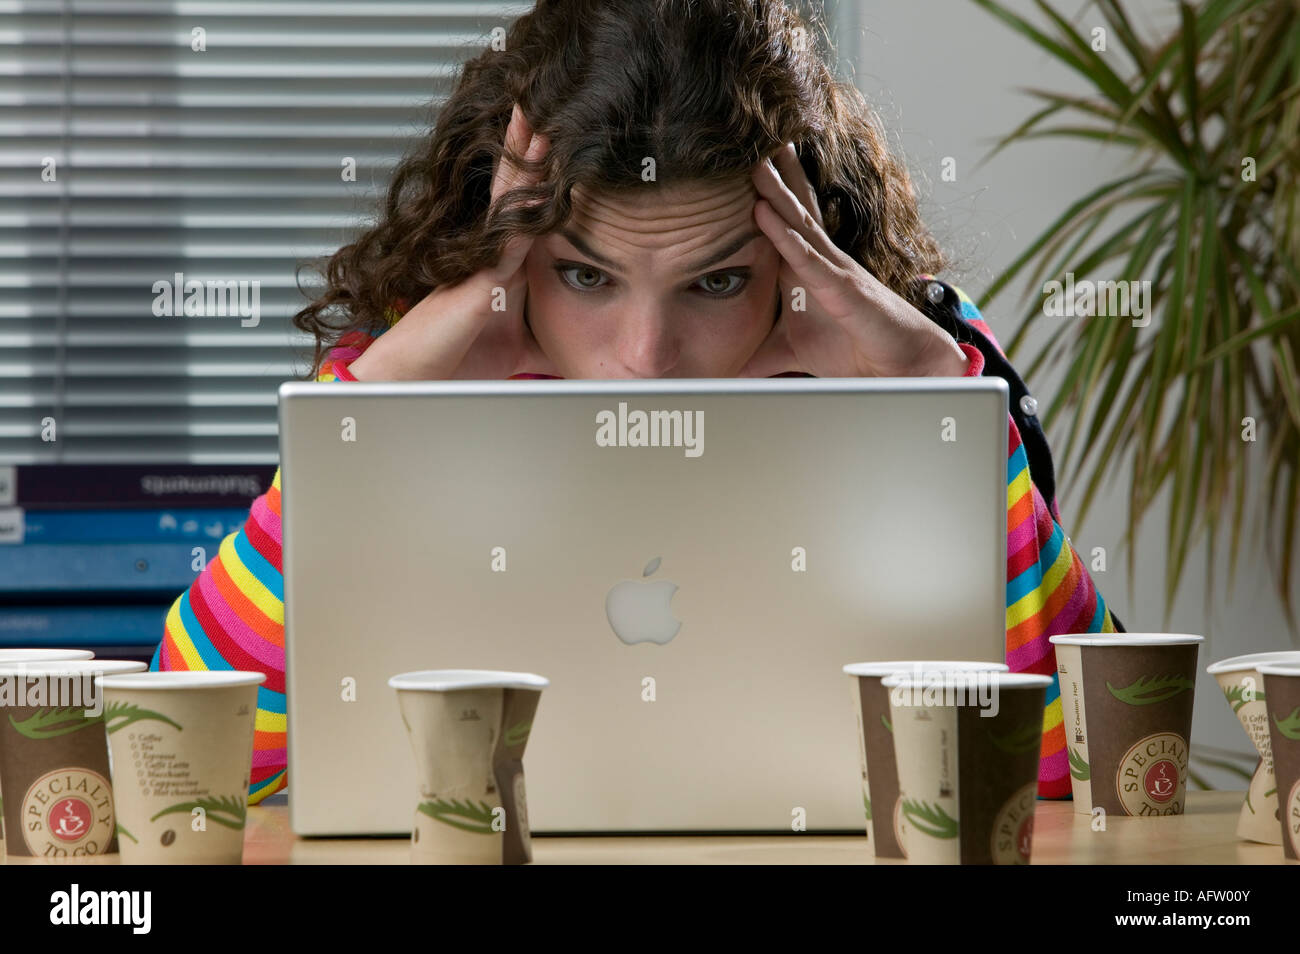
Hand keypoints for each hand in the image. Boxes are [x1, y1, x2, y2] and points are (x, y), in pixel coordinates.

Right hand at [347, 103, 560, 380]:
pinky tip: (539, 174)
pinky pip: (508, 230)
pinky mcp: (481, 275)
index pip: (532, 209)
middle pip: (519, 188)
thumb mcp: (520, 344)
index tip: (564, 137)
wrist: (419, 383)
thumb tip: (583, 343)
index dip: (545, 173)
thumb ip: (547, 333)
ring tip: (539, 110)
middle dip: (533, 145)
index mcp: (504, 265)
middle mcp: (493, 253)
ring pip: (511, 196)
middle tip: (548, 99)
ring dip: (525, 154)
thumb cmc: (457, 362)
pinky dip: (523, 198)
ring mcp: (485, 259)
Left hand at [738, 143, 967, 378]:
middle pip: (796, 210)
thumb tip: (728, 366)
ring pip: (800, 225)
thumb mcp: (792, 351)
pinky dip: (784, 237)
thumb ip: (760, 355)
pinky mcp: (843, 289)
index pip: (789, 222)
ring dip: (776, 194)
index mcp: (809, 270)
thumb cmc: (851, 349)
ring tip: (754, 163)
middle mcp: (823, 262)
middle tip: (751, 141)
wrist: (899, 368)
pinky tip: (764, 214)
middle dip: (775, 176)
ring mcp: (835, 271)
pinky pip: (808, 260)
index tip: (751, 161)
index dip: (774, 192)